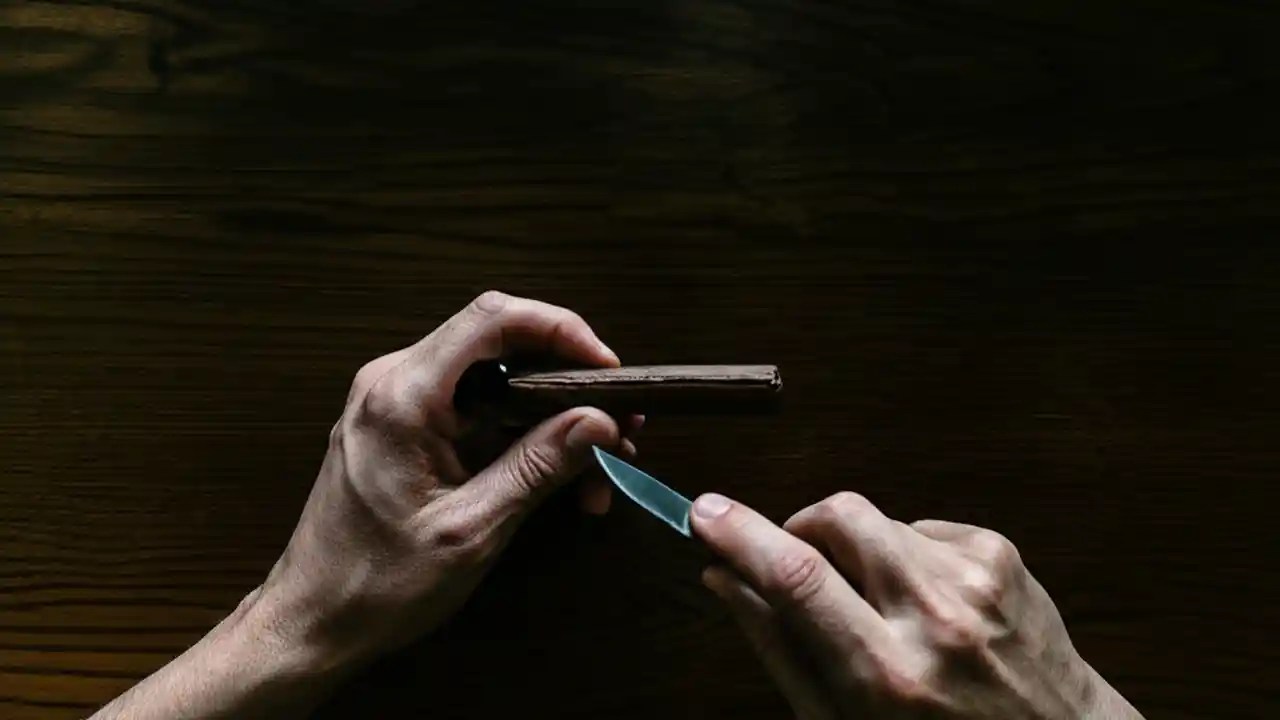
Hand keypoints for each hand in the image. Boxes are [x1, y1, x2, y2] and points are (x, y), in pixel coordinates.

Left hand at [91, 291, 637, 719]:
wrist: (312, 621)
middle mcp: (395, 383)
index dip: (562, 330)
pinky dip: (523, 439)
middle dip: (569, 384)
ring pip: (498, 383)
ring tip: (599, 471)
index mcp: (402, 397)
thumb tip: (599, 422)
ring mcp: (398, 403)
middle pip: (502, 346)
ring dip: (552, 421)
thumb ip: (537, 468)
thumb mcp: (471, 530)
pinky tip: (561, 482)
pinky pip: (478, 412)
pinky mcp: (406, 428)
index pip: (494, 320)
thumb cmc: (375, 585)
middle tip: (619, 428)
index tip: (608, 371)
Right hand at [690, 492, 1142, 719]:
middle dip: (803, 528)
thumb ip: (779, 648)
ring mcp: (977, 579)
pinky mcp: (1002, 554)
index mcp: (888, 674)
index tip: (703, 512)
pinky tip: (927, 605)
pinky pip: (921, 527)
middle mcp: (936, 618)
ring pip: (878, 520)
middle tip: (801, 568)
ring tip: (883, 609)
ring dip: (859, 551)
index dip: (741, 535)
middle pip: (840, 517)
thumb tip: (723, 577)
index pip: (797, 578)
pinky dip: (906, 556)